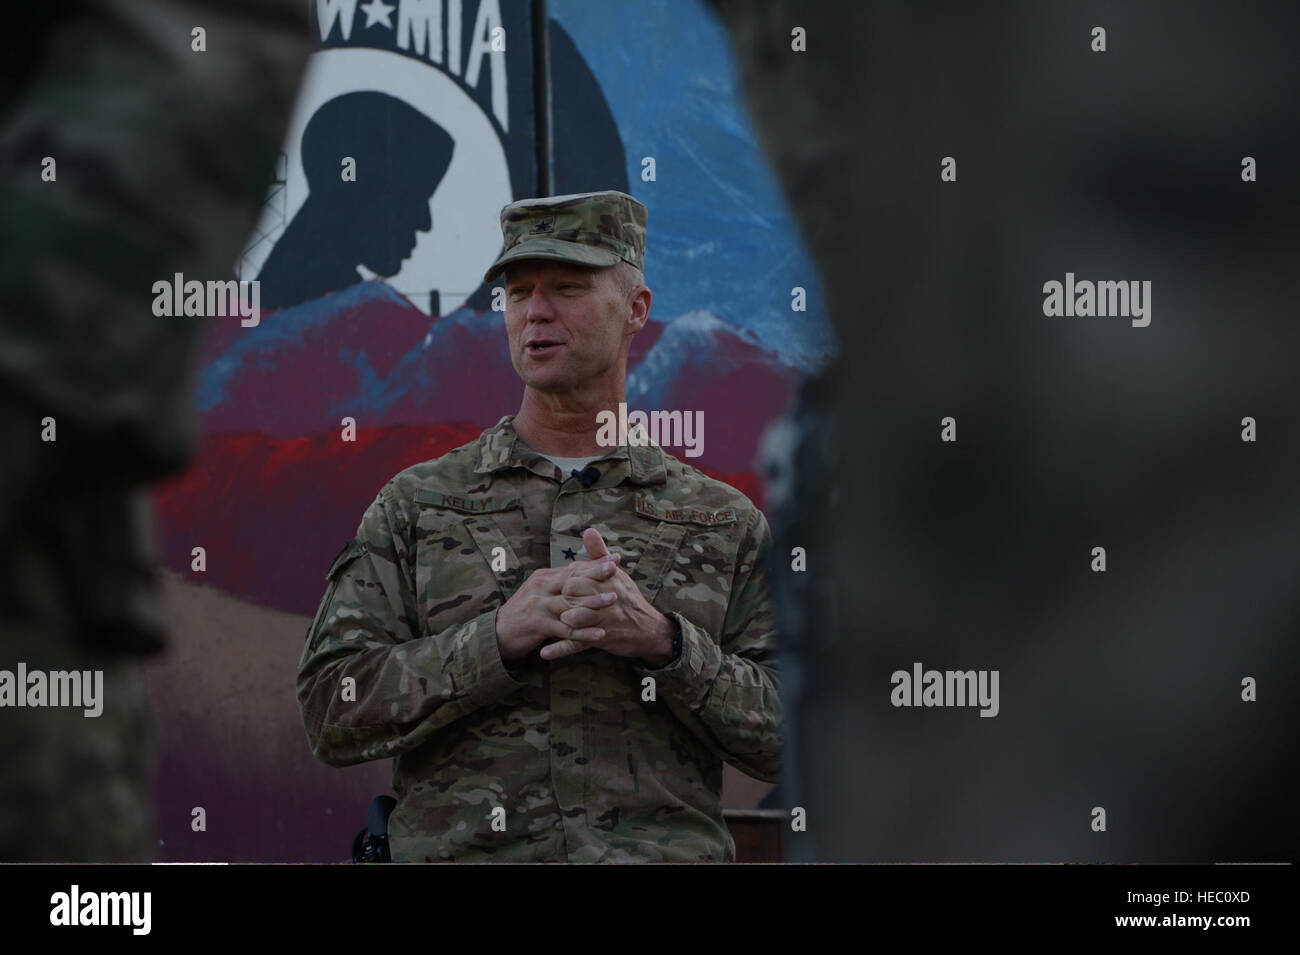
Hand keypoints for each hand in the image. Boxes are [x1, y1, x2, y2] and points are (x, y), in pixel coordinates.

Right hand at [495, 557, 620, 662]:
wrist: (498, 634)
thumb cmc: (523, 614)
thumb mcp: (538, 593)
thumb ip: (557, 584)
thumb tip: (578, 572)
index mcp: (543, 578)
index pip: (572, 568)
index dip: (594, 564)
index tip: (615, 558)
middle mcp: (541, 588)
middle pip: (572, 579)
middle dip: (596, 574)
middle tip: (617, 570)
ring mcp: (539, 606)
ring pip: (570, 602)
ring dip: (593, 602)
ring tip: (615, 599)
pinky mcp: (538, 625)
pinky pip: (565, 629)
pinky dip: (583, 632)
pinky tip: (600, 634)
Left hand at [540, 528, 675, 663]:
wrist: (649, 630)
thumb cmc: (628, 599)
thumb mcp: (617, 574)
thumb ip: (599, 554)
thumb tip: (588, 530)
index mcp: (608, 580)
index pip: (581, 573)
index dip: (567, 577)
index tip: (559, 581)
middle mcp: (607, 598)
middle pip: (578, 594)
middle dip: (562, 597)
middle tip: (549, 600)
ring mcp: (604, 620)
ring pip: (579, 618)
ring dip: (562, 621)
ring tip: (547, 623)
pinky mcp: (602, 639)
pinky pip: (578, 644)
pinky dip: (560, 649)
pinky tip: (544, 652)